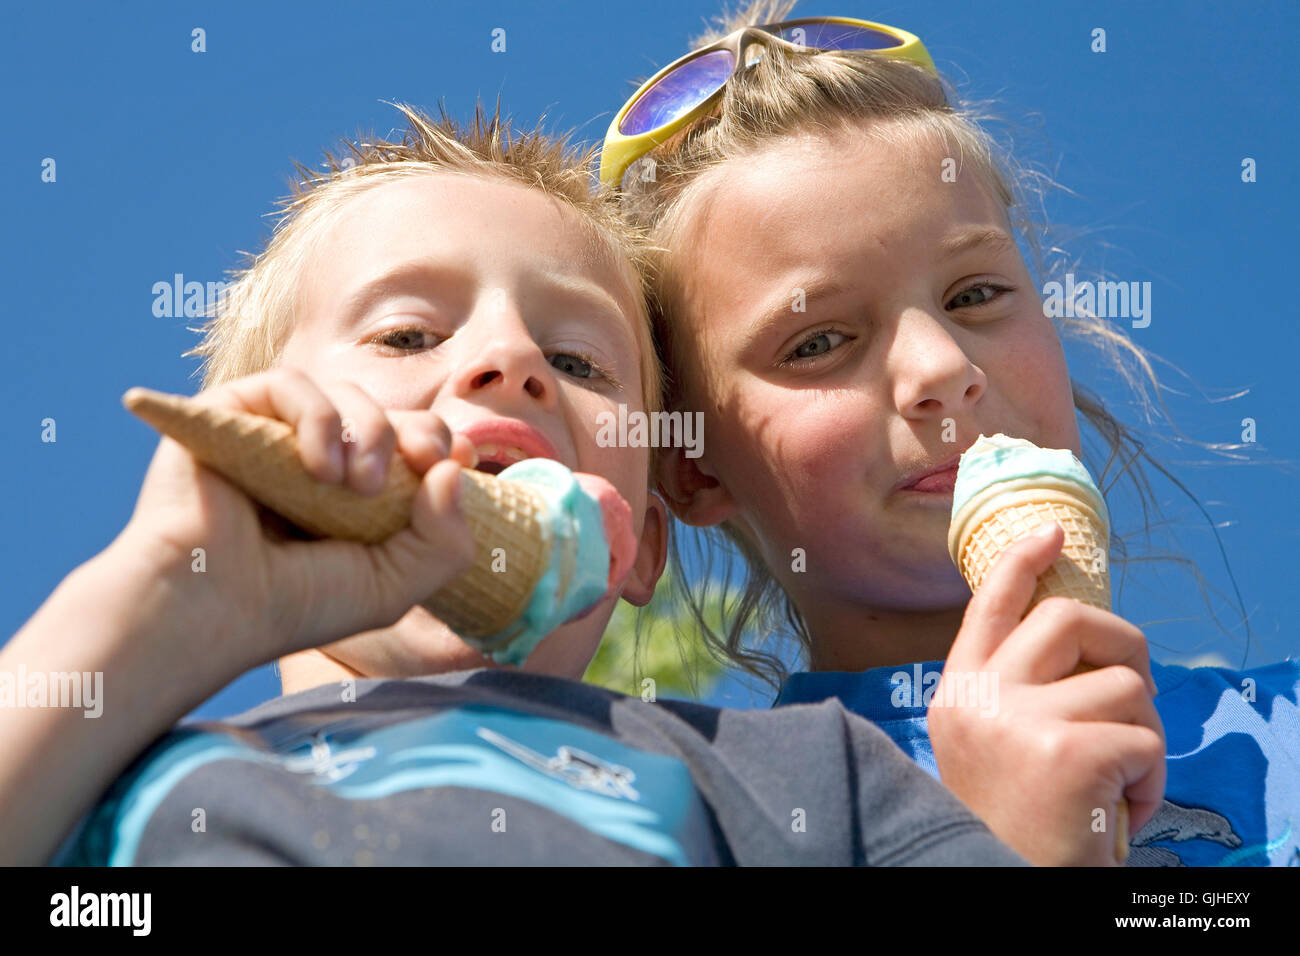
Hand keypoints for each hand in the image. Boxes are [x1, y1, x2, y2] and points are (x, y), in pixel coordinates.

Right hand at [116, 367, 477, 670]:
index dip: (442, 444)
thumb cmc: (296, 604)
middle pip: (388, 413)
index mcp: (356, 497)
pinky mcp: (233, 414)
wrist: (209, 608)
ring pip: (345, 393)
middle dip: (419, 431)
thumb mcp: (394, 586)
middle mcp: (318, 460)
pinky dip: (318, 417)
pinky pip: (289, 385)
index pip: (412, 448)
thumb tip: (456, 470)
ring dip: (369, 430)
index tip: (461, 459)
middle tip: (420, 464)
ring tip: (359, 485)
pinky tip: (321, 467)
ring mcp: (275, 434)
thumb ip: (446, 543)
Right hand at [927, 521, 1165, 865]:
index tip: (1052, 533)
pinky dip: (1151, 779)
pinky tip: (1121, 812)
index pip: (990, 605)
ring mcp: (1019, 721)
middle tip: (1132, 698)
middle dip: (1124, 647)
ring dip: (1143, 736)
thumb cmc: (1010, 824)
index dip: (1022, 561)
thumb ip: (1017, 690)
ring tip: (1118, 785)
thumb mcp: (992, 743)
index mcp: (959, 693)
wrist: (993, 882)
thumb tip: (1083, 641)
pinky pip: (1145, 738)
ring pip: (1123, 684)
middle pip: (1069, 619)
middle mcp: (979, 697)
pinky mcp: (1067, 752)